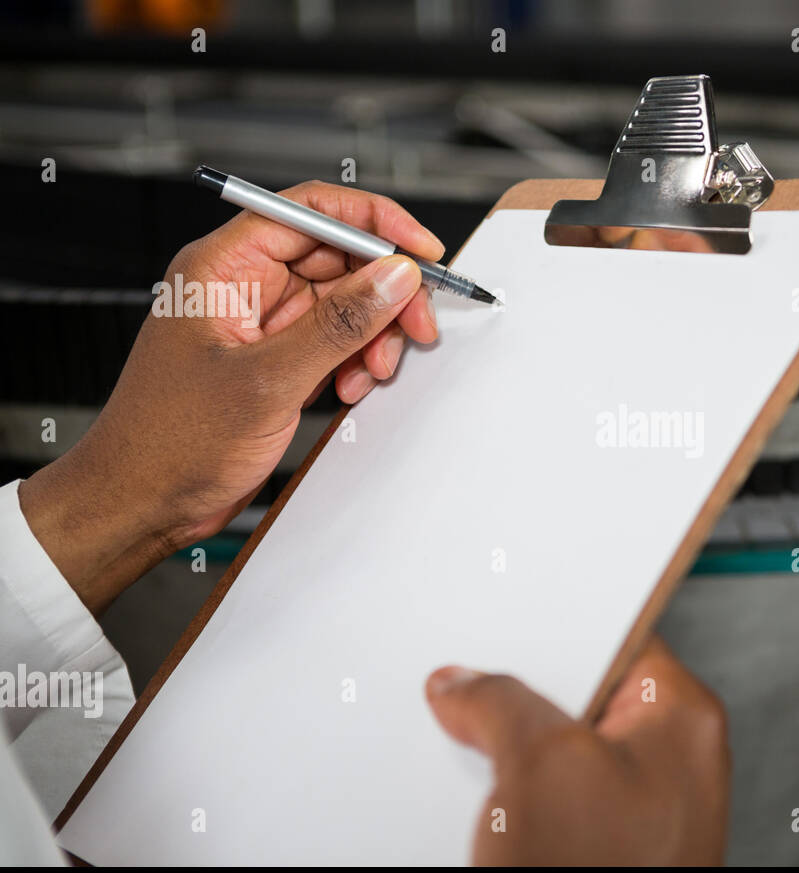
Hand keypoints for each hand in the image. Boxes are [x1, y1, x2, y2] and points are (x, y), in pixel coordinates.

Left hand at [19, 181, 442, 613]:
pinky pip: (332, 340)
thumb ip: (338, 325)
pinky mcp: (274, 358)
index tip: (421, 251)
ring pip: (342, 302)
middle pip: (337, 257)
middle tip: (415, 328)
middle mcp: (242, 284)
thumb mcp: (268, 381)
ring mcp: (260, 323)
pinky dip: (354, 360)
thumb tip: (393, 278)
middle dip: (383, 293)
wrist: (143, 502)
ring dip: (372, 335)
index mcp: (222, 266)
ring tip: (373, 372)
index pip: (311, 210)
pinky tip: (352, 388)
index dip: (375, 223)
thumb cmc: (171, 442)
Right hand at [426, 637, 729, 865]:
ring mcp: (638, 807)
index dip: (556, 627)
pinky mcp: (603, 846)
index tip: (508, 624)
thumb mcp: (540, 763)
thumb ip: (501, 701)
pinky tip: (493, 807)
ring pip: (560, 749)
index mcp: (683, 717)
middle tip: (481, 699)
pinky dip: (516, 795)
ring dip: (514, 753)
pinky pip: (553, 797)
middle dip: (525, 698)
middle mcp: (671, 760)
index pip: (617, 635)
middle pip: (582, 694)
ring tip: (488, 764)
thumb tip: (470, 684)